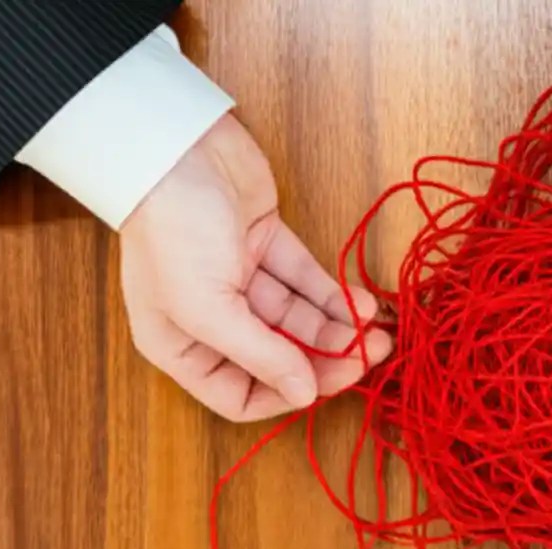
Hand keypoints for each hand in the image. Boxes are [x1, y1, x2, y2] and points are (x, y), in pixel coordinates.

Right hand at [119, 115, 391, 420]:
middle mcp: (209, 319)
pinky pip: (306, 281)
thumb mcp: (207, 307)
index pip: (238, 396)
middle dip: (324, 362)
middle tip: (369, 360)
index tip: (324, 387)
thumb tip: (303, 396)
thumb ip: (260, 354)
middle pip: (278, 358)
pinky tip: (367, 306)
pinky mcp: (265, 243)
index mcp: (179, 346)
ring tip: (379, 336)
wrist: (174, 148)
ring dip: (339, 330)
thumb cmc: (172, 231)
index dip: (284, 397)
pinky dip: (335, 295)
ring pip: (298, 319)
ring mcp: (239, 280)